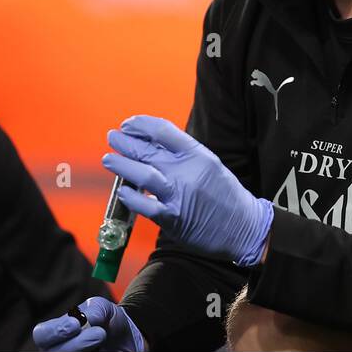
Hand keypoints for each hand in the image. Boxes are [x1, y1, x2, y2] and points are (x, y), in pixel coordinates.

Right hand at [33, 297, 144, 351]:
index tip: (76, 324)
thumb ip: (92, 309)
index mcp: (55, 333)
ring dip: (85, 348)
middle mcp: (58, 349)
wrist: (126, 337)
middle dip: (75, 343)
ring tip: (103, 337)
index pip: (42, 334)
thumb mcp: (101, 307)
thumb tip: (85, 320)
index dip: (56, 331)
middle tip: (100, 333)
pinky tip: (104, 350)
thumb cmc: (106, 321)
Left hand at [103, 115, 272, 265]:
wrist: (243, 226)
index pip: (163, 130)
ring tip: (109, 159)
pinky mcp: (172, 217)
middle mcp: (187, 171)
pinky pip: (144, 205)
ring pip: (142, 175)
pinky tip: (122, 191)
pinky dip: (131, 197)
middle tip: (113, 138)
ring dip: (122, 166)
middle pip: (148, 151)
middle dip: (126, 142)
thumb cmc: (225, 194)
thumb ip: (183, 154)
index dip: (141, 125)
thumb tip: (152, 143)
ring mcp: (178, 194)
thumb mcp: (209, 164)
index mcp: (197, 154)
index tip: (129, 124)